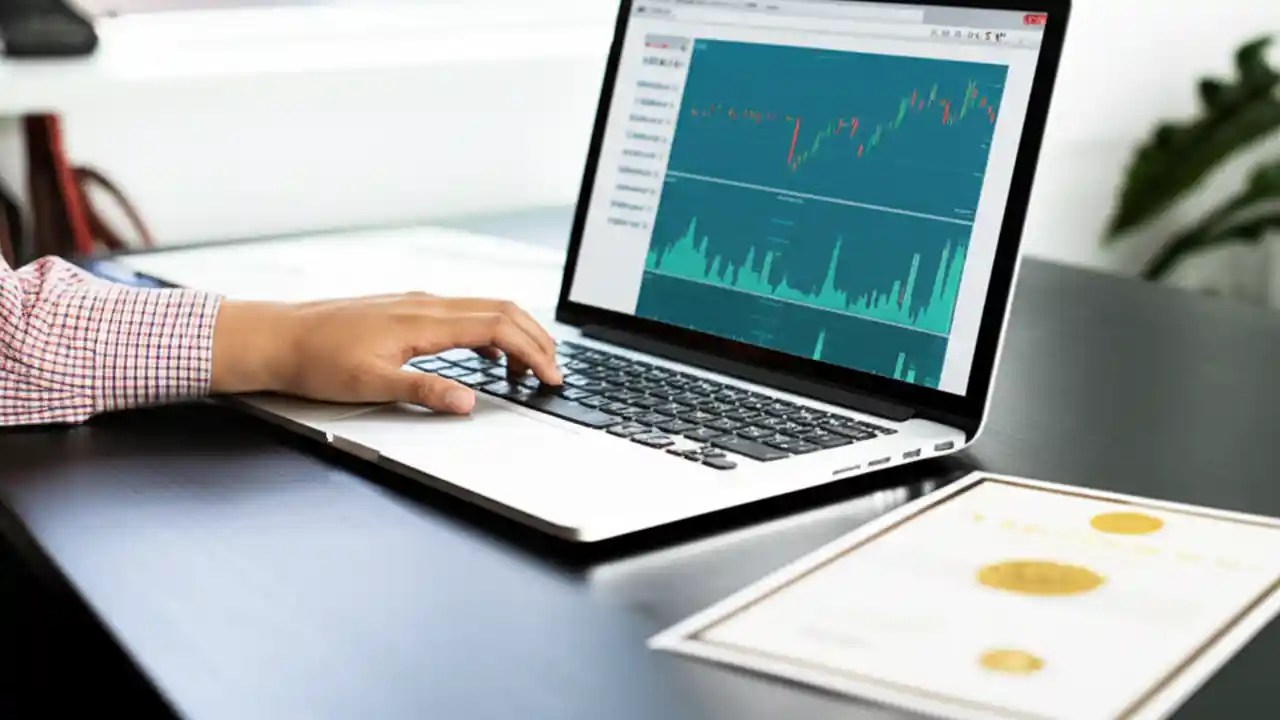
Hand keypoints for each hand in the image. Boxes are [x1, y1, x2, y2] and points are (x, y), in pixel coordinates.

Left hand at [210, 293, 562, 413]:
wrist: (277, 337)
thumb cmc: (316, 360)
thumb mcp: (371, 385)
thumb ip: (424, 392)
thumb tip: (468, 402)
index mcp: (423, 320)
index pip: (497, 326)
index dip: (532, 351)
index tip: (551, 377)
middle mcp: (425, 304)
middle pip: (501, 310)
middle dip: (536, 340)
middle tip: (553, 373)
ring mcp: (417, 303)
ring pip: (484, 310)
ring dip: (514, 336)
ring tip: (526, 370)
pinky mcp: (407, 310)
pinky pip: (463, 314)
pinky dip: (489, 333)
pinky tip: (485, 357)